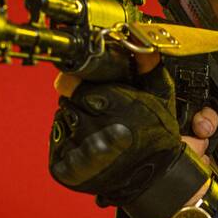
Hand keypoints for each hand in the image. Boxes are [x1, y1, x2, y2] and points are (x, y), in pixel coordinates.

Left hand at [48, 60, 209, 217]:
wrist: (156, 181)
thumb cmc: (156, 138)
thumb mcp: (160, 95)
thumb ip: (146, 64)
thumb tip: (132, 36)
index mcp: (116, 108)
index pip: (74, 86)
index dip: (84, 90)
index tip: (94, 96)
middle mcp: (97, 131)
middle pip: (67, 103)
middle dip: (82, 107)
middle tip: (101, 119)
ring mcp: (81, 154)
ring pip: (62, 122)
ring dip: (75, 126)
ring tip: (97, 136)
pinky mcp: (69, 172)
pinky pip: (56, 145)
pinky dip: (68, 145)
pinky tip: (87, 150)